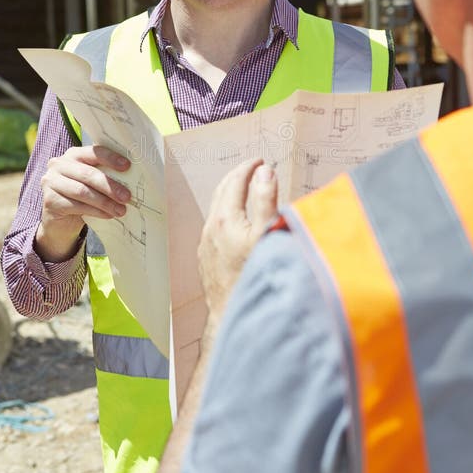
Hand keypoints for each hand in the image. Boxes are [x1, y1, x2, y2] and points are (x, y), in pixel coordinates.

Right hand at [36, 144, 130, 261]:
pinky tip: (108, 215)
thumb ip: (106, 174)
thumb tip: (133, 176)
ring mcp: (51, 182)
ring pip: (82, 191)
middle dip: (110, 186)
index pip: (93, 152)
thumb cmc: (83, 196)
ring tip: (121, 210)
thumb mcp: (94, 182)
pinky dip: (96, 211)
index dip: (111, 158)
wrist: (60, 220)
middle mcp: (58, 164)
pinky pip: (76, 206)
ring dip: (105, 202)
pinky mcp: (49, 200)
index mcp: (73, 154)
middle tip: (127, 197)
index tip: (127, 166)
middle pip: (88, 174)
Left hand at [198, 158, 277, 324]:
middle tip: (253, 168)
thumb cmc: (253, 275)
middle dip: (238, 175)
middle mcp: (211, 227)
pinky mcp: (206, 257)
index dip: (249, 167)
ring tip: (245, 189)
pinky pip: (214, 225)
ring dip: (231, 193)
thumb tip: (265, 171)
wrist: (231, 311)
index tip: (260, 160)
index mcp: (225, 218)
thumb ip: (266, 200)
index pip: (236, 181)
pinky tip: (236, 220)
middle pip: (222, 191)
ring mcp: (206, 243)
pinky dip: (226, 212)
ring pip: (216, 208)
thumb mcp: (266, 233)